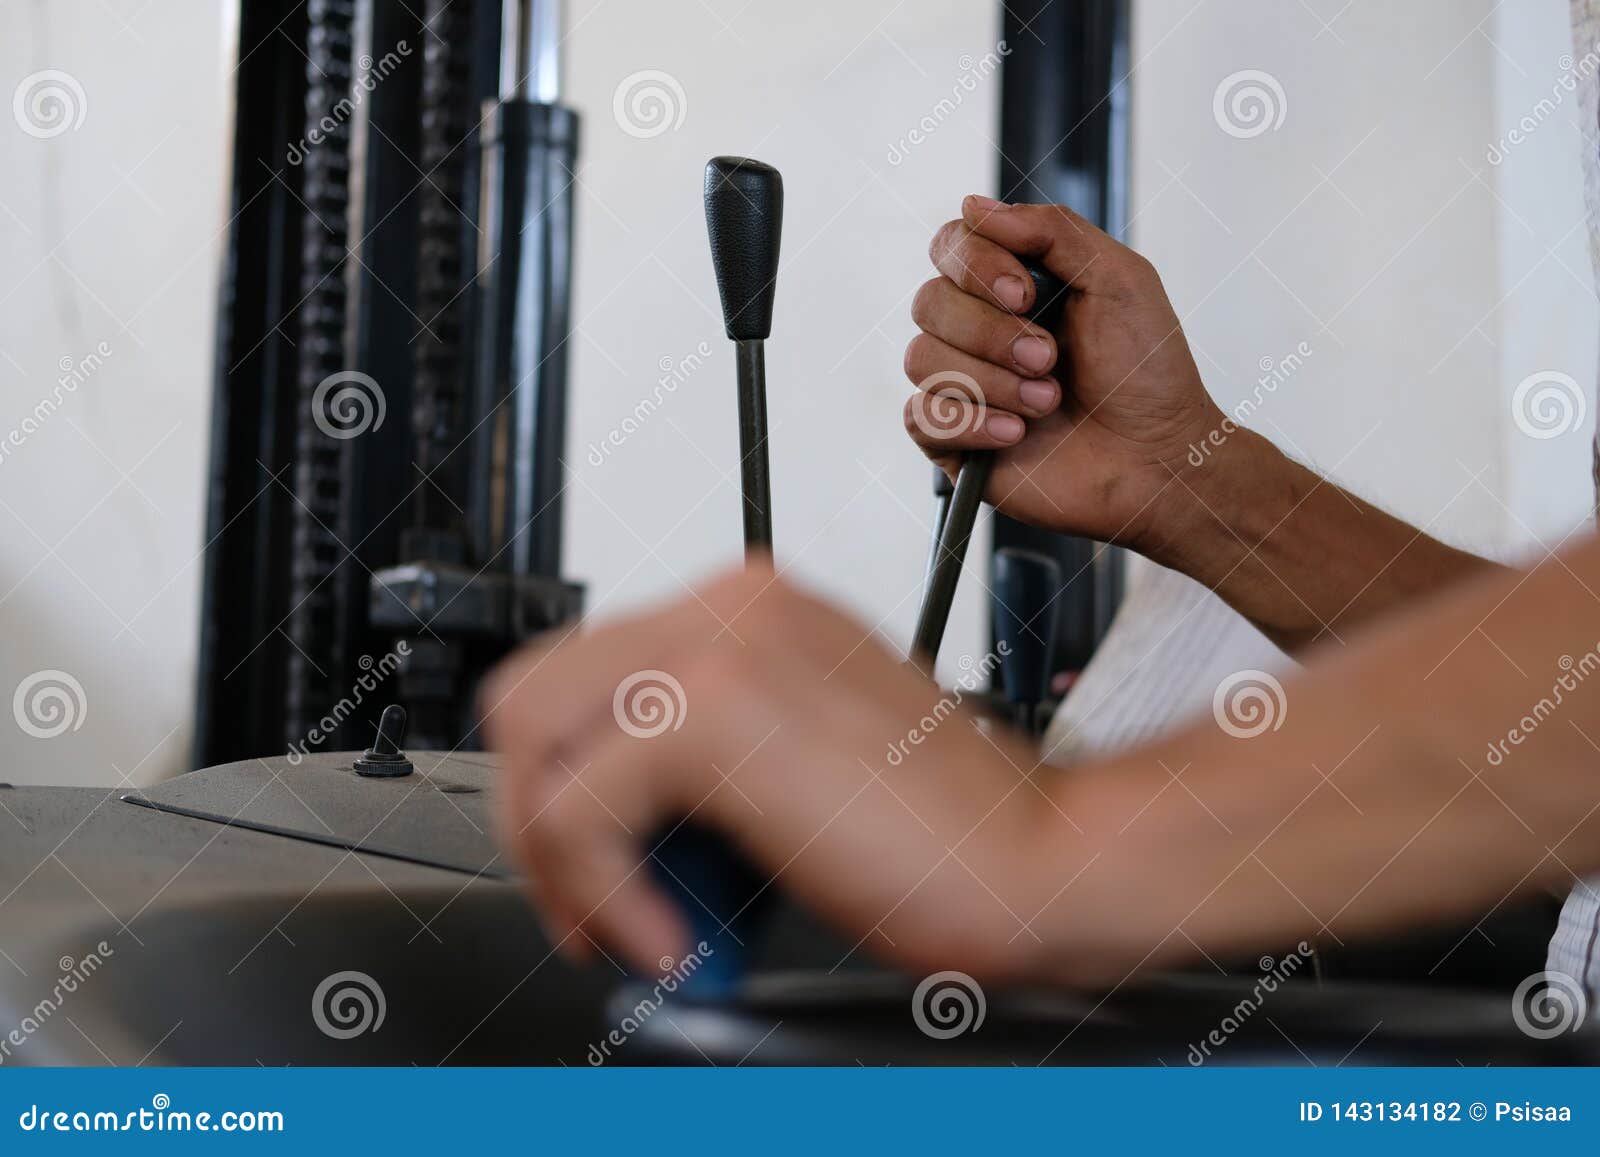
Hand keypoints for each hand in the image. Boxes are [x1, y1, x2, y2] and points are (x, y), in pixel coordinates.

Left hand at [481, 562, 1090, 982]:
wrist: (1038, 856)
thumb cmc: (942, 832)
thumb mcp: (795, 770)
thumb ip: (704, 767)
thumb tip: (614, 832)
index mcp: (747, 608)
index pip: (580, 676)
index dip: (564, 785)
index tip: (597, 872)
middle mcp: (727, 602)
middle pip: (531, 695)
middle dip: (539, 818)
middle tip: (592, 907)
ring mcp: (718, 642)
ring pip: (534, 743)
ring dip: (563, 859)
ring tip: (636, 925)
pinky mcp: (713, 708)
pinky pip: (577, 810)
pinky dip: (603, 894)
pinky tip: (673, 936)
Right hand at [904, 196, 1224, 548]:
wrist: (1157, 460)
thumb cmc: (1146, 373)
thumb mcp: (1118, 278)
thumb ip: (1051, 231)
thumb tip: (973, 205)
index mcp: (1011, 287)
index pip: (951, 247)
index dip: (975, 264)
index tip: (1027, 295)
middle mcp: (978, 332)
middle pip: (928, 302)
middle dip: (990, 332)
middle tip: (1049, 358)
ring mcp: (962, 387)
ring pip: (921, 358)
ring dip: (991, 380)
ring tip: (1047, 402)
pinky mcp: (954, 443)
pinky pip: (921, 417)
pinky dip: (970, 422)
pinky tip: (1016, 434)